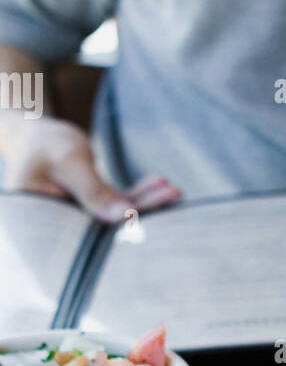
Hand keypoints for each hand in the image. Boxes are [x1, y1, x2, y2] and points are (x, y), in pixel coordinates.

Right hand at [1, 113, 180, 220]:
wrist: (31, 134)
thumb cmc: (44, 143)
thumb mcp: (69, 162)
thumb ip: (94, 192)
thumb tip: (126, 217)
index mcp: (42, 225)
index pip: (89, 230)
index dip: (123, 225)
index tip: (154, 216)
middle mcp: (59, 229)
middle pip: (107, 224)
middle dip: (143, 210)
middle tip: (174, 194)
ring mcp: (75, 220)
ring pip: (117, 214)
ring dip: (147, 201)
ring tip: (174, 189)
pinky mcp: (88, 210)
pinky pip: (117, 205)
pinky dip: (138, 193)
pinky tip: (161, 183)